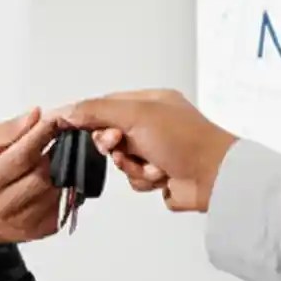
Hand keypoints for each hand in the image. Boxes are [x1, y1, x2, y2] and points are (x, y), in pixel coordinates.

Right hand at [0, 108, 61, 258]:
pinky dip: (59, 189)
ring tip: (50, 159)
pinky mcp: (39, 230)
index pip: (20, 157)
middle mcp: (2, 207)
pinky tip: (49, 181)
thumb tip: (35, 115)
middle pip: (41, 176)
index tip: (52, 121)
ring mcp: (23, 223)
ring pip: (54, 190)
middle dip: (52, 154)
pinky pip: (61, 204)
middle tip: (55, 140)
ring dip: (58, 171)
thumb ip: (8, 130)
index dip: (40, 137)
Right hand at [59, 90, 237, 212]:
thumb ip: (97, 110)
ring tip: (152, 164)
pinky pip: (135, 179)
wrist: (212, 177)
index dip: (89, 116)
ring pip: (121, 160)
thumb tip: (68, 110)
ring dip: (132, 166)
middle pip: (110, 134)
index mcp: (150, 101)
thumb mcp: (135, 114)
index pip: (107, 104)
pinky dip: (144, 179)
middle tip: (121, 144)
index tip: (69, 124)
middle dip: (114, 145)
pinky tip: (161, 176)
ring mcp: (157, 149)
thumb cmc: (183, 139)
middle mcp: (153, 123)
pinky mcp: (160, 174)